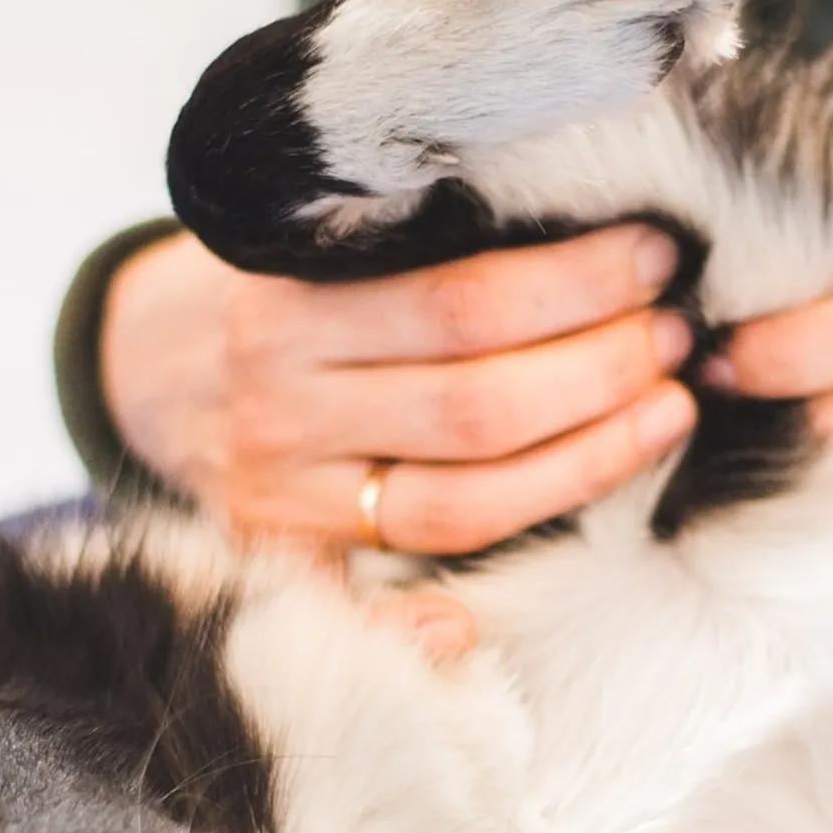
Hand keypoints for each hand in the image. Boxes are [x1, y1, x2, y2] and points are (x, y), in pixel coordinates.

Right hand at [104, 225, 698, 557]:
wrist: (154, 366)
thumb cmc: (288, 285)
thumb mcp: (321, 235)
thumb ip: (418, 230)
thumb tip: (585, 212)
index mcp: (285, 307)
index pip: (459, 306)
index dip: (574, 287)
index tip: (654, 256)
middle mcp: (277, 407)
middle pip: (475, 408)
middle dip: (600, 370)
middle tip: (678, 335)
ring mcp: (283, 495)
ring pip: (462, 503)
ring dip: (586, 460)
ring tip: (668, 405)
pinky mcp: (289, 561)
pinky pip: (377, 600)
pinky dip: (428, 619)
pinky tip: (496, 604)